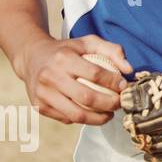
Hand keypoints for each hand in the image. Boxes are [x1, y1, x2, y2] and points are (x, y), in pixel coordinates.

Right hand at [15, 35, 133, 125]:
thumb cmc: (67, 50)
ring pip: (76, 114)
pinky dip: (83, 119)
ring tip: (110, 114)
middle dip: (110, 104)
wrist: (32, 58)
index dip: (114, 82)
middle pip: (87, 97)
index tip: (125, 86)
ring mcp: (43, 94)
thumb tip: (129, 70)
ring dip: (98, 118)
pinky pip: (66, 118)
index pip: (95, 73)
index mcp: (63, 58)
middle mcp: (50, 76)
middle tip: (120, 103)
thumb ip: (112, 50)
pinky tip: (94, 115)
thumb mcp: (88, 42)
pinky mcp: (39, 106)